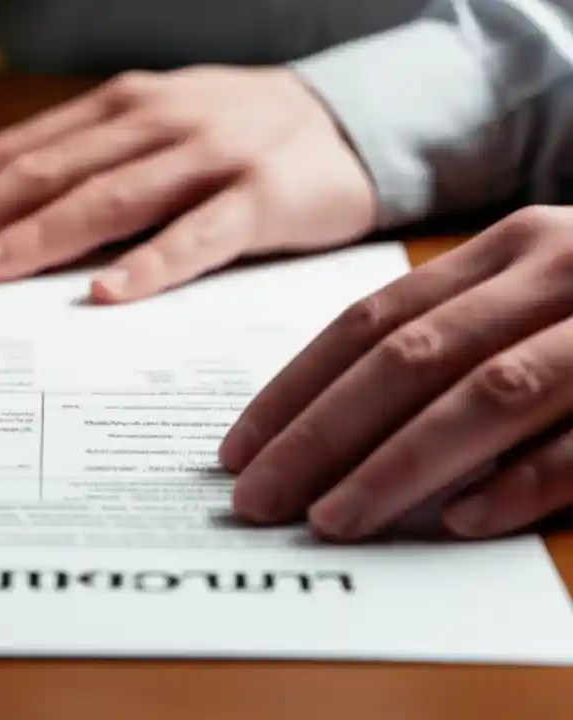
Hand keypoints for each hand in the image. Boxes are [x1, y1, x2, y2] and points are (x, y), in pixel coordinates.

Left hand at [0, 66, 377, 301]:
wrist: (351, 121)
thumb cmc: (232, 139)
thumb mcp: (152, 131)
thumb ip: (85, 166)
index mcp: (117, 108)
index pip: (19, 150)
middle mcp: (152, 121)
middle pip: (47, 173)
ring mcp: (209, 155)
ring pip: (108, 200)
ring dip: (40, 237)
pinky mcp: (263, 196)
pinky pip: (198, 235)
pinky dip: (151, 264)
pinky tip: (108, 294)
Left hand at [222, 206, 572, 540]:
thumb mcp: (535, 294)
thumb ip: (453, 337)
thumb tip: (328, 423)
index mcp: (508, 250)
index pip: (373, 321)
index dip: (296, 388)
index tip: (235, 451)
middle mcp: (555, 272)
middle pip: (410, 358)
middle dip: (321, 435)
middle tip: (256, 500)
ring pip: (489, 395)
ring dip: (398, 464)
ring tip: (331, 520)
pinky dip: (522, 482)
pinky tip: (459, 521)